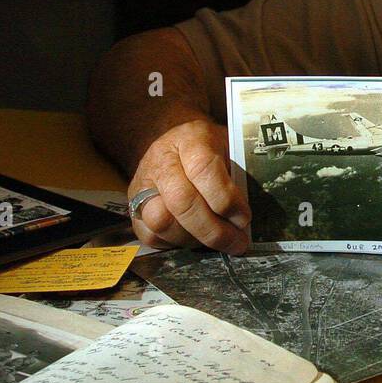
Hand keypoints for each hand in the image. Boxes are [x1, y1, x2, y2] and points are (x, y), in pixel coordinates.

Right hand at [127, 119, 250, 253]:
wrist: (177, 146)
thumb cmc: (212, 152)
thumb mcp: (230, 150)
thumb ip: (239, 178)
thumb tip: (248, 218)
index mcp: (190, 138)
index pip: (204, 168)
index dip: (226, 199)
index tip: (244, 218)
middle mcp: (161, 159)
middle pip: (182, 201)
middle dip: (214, 230)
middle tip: (237, 243)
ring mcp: (143, 184)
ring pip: (162, 221)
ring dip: (195, 239)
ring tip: (217, 241)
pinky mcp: (134, 208)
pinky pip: (151, 235)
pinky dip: (177, 244)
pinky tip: (197, 239)